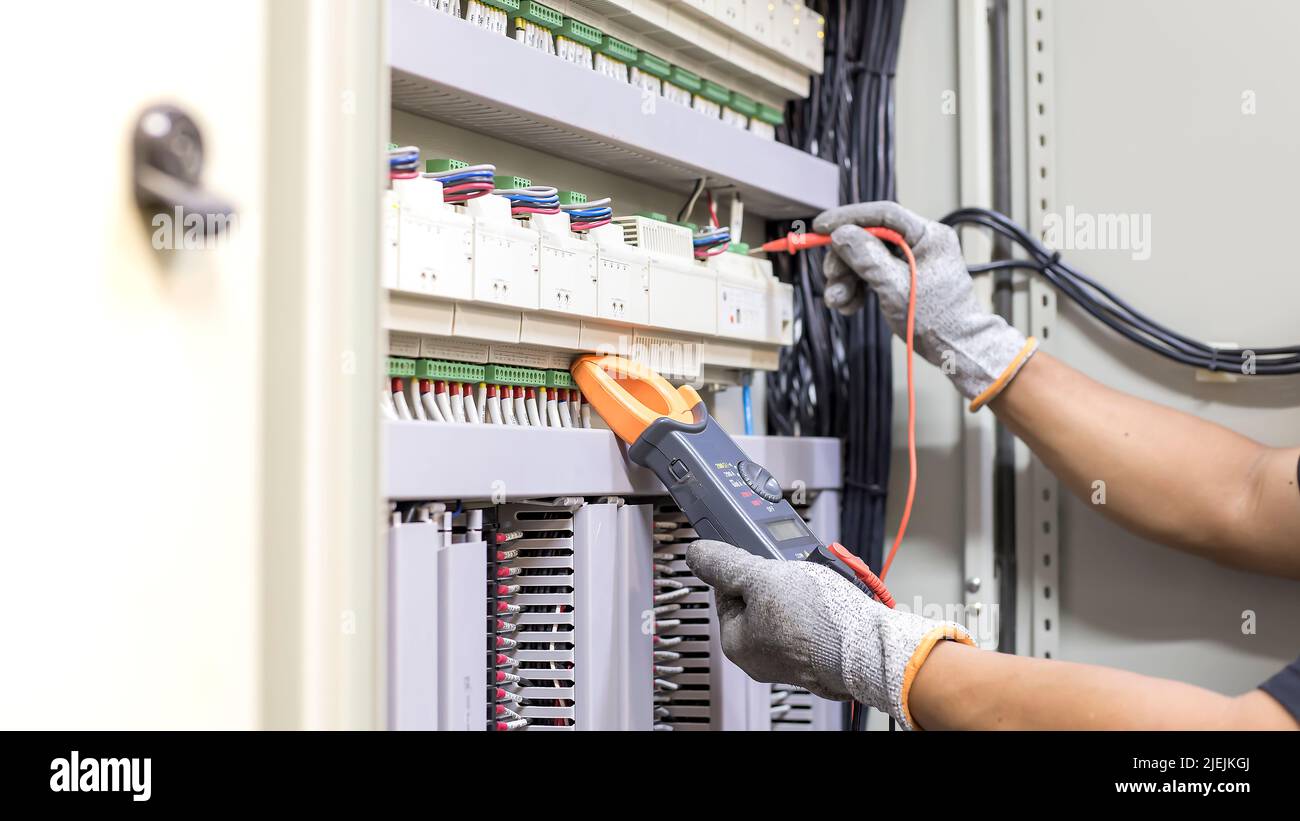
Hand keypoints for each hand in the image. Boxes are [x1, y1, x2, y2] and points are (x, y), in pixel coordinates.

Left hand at [685, 539, 973, 729]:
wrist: (867, 646)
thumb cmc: (815, 622)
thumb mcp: (760, 577)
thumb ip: (725, 563)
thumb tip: (698, 554)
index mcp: (736, 642)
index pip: (725, 592)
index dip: (740, 566)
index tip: (754, 552)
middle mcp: (761, 656)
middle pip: (758, 600)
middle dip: (776, 577)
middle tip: (791, 566)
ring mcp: (792, 658)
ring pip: (788, 607)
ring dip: (801, 586)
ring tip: (815, 579)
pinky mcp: (821, 654)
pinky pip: (813, 619)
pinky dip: (821, 603)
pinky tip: (830, 595)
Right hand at [814, 201, 1037, 407]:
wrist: (955, 349)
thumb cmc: (936, 320)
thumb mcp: (895, 287)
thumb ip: (868, 258)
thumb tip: (842, 234)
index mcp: (928, 236)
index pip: (883, 214)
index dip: (849, 217)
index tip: (820, 226)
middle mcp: (920, 243)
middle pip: (869, 238)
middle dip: (845, 260)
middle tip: (830, 278)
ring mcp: (911, 261)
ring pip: (866, 258)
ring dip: (846, 279)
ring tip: (838, 301)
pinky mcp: (902, 278)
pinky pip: (872, 274)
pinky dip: (857, 289)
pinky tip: (849, 306)